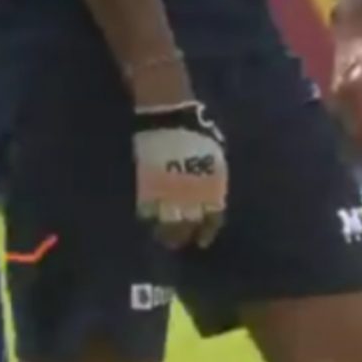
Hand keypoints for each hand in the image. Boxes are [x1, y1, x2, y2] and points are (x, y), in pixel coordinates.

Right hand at [132, 102, 227, 248]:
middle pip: (188, 225)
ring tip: (162, 239)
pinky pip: (147, 209)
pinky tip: (148, 221)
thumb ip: (212, 179)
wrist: (170, 118)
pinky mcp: (148, 186)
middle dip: (184, 237)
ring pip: (167, 223)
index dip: (207, 231)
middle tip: (179, 243)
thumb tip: (212, 193)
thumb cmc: (197, 132)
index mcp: (212, 188)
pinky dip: (148, 218)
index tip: (202, 240)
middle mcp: (193, 196)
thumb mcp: (213, 156)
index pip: (212, 219)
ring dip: (165, 234)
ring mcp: (169, 192)